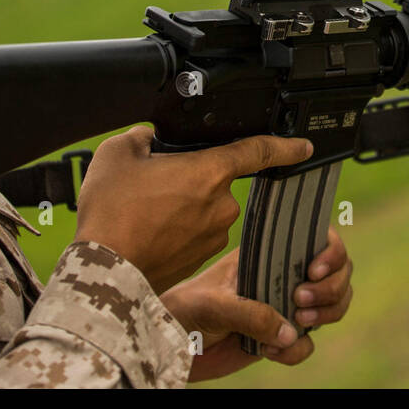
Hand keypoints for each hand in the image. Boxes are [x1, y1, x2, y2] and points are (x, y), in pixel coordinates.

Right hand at [73, 125, 312, 293]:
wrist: (104, 269)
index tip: (304, 147)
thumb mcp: (117, 154)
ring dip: (181, 207)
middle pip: (214, 181)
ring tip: (141, 212)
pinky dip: (175, 231)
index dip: (285, 146)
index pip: (259, 151)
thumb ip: (141, 139)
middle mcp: (221, 205)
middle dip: (189, 179)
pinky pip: (194, 235)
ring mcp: (213, 236)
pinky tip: (146, 231)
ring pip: (202, 209)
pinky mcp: (199, 259)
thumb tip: (148, 141)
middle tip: (151, 185)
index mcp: (210, 172)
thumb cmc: (111, 213)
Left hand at [161, 228, 353, 381]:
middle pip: (340, 270)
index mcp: (271, 252)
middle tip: (301, 301)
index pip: (318, 238)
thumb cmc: (186, 309)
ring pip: (334, 304)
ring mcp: (286, 305)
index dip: (331, 251)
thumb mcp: (213, 304)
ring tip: (297, 323)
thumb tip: (291, 330)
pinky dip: (297, 349)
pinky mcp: (281, 338)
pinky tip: (268, 351)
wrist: (173, 344)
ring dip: (326, 314)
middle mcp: (285, 274)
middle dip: (332, 287)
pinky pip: (308, 343)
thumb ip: (250, 313)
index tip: (313, 270)